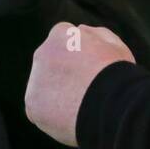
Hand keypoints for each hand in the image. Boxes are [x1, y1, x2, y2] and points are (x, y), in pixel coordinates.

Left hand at [25, 22, 134, 146]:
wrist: (111, 103)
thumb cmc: (117, 74)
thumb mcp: (113, 45)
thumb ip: (95, 34)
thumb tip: (80, 29)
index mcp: (60, 34)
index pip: (62, 41)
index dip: (78, 57)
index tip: (89, 70)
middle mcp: (42, 53)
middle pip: (50, 64)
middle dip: (63, 75)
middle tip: (84, 91)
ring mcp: (35, 79)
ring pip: (44, 88)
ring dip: (57, 95)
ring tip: (80, 106)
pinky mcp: (33, 104)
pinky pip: (41, 110)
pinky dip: (53, 116)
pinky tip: (72, 118)